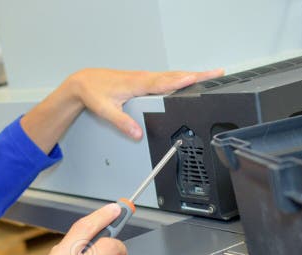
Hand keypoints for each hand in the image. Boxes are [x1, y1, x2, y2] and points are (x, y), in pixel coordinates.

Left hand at [21, 67, 222, 152]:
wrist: (84, 82)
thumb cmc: (94, 93)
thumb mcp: (105, 110)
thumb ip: (122, 123)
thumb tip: (137, 134)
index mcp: (137, 84)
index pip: (164, 83)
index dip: (180, 82)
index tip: (196, 79)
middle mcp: (144, 79)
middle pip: (175, 76)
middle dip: (197, 75)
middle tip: (217, 73)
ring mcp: (145, 78)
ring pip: (172, 76)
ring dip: (192, 75)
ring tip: (211, 76)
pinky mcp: (143, 80)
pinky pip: (166, 78)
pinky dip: (180, 78)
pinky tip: (187, 81)